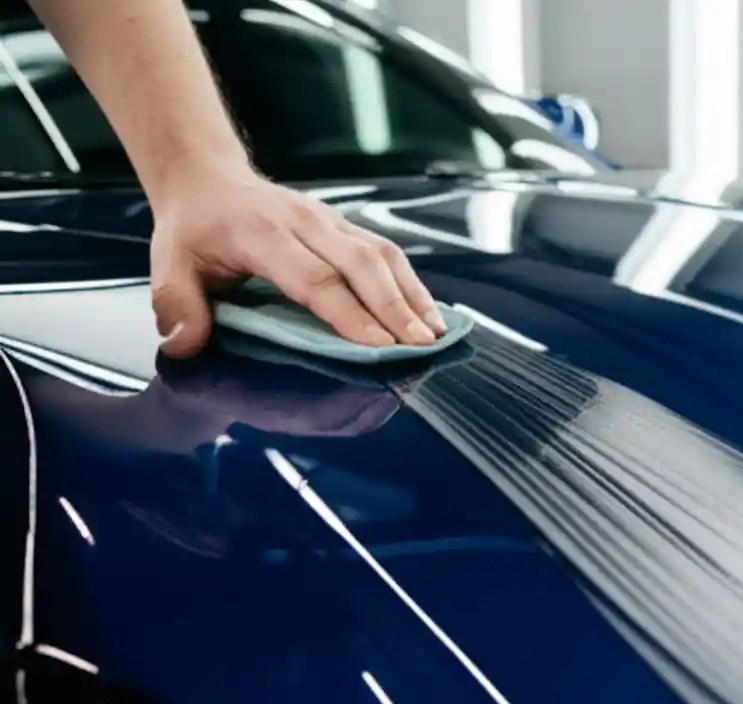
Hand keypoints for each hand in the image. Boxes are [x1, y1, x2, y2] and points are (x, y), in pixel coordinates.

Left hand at [149, 166, 446, 357]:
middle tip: (420, 345)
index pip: (315, 277)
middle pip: (363, 263)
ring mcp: (331, 221)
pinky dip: (410, 283)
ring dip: (412, 294)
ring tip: (434, 332)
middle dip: (395, 306)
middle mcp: (306, 222)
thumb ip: (175, 304)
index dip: (349, 313)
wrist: (209, 178)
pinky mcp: (346, 226)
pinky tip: (426, 311)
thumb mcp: (167, 264)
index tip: (378, 346)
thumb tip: (184, 342)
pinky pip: (386, 251)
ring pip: (383, 253)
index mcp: (264, 234)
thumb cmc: (192, 230)